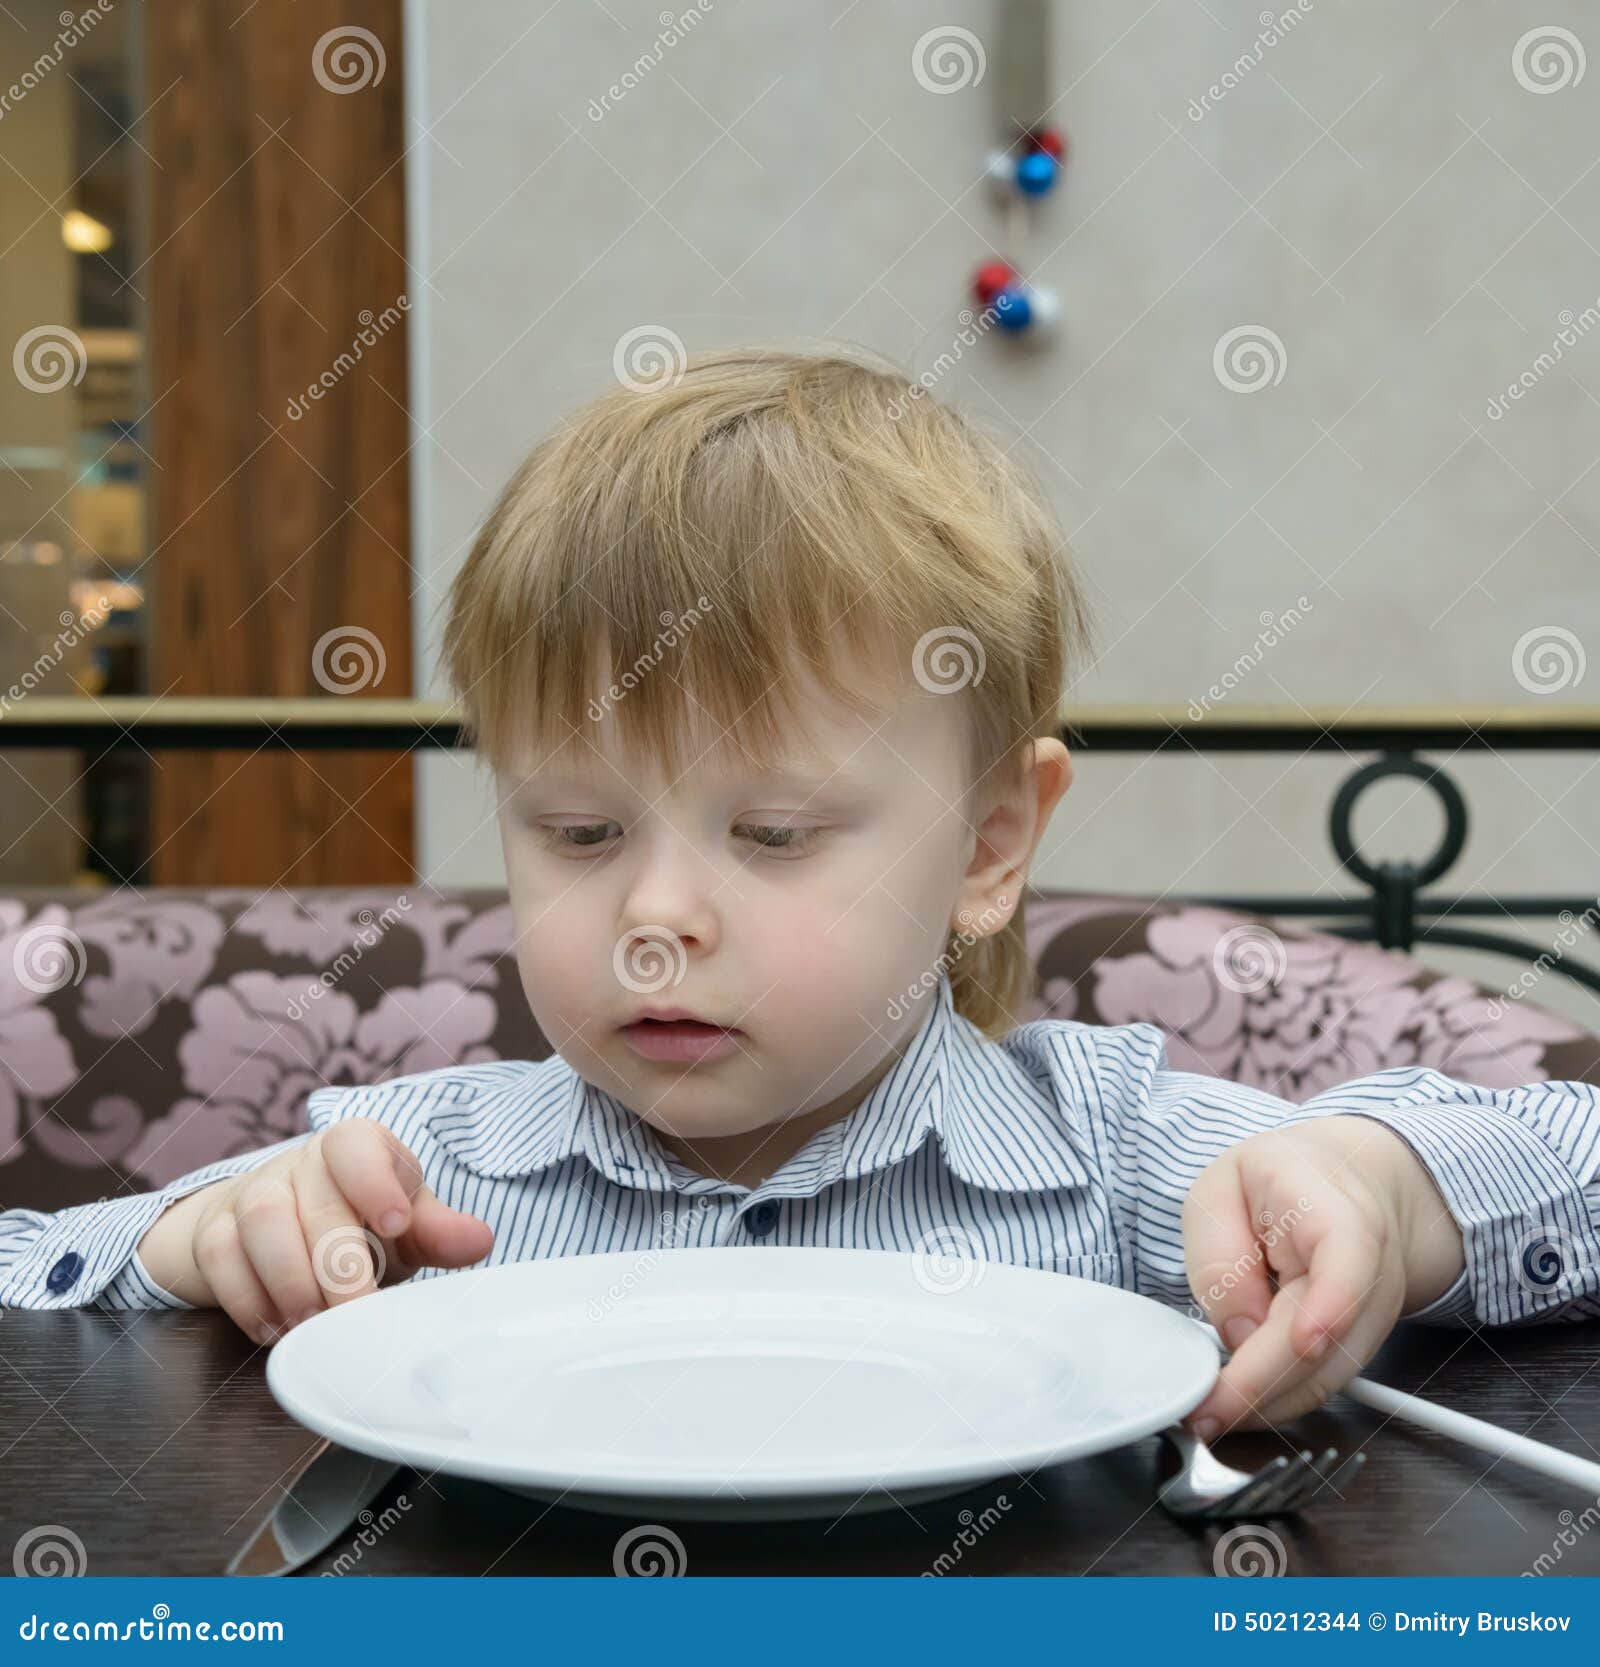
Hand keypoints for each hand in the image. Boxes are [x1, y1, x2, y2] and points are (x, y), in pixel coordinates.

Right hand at [136, 1118, 494, 1342]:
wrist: (282, 1226)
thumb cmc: (358, 1222)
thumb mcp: (405, 1225)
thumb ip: (439, 1232)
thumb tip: (480, 1241)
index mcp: (357, 1147)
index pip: (358, 1145)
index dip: (374, 1180)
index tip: (397, 1222)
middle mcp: (302, 1162)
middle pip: (314, 1200)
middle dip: (337, 1264)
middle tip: (356, 1312)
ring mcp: (254, 1191)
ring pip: (261, 1219)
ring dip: (289, 1279)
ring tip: (313, 1323)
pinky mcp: (215, 1229)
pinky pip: (220, 1256)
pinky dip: (247, 1298)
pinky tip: (275, 1328)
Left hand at [1180, 1114, 1462, 1435]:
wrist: (1345, 1184)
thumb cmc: (1278, 1181)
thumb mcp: (1221, 1189)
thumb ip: (1220, 1255)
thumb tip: (1238, 1332)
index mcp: (1333, 1207)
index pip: (1349, 1255)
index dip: (1332, 1303)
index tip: (1304, 1342)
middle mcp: (1368, 1268)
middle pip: (1328, 1339)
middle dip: (1263, 1384)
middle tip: (1206, 1411)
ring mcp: (1371, 1313)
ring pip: (1327, 1377)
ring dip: (1267, 1405)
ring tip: (1210, 1414)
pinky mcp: (1360, 1343)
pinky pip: (1321, 1383)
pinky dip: (1278, 1401)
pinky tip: (1238, 1406)